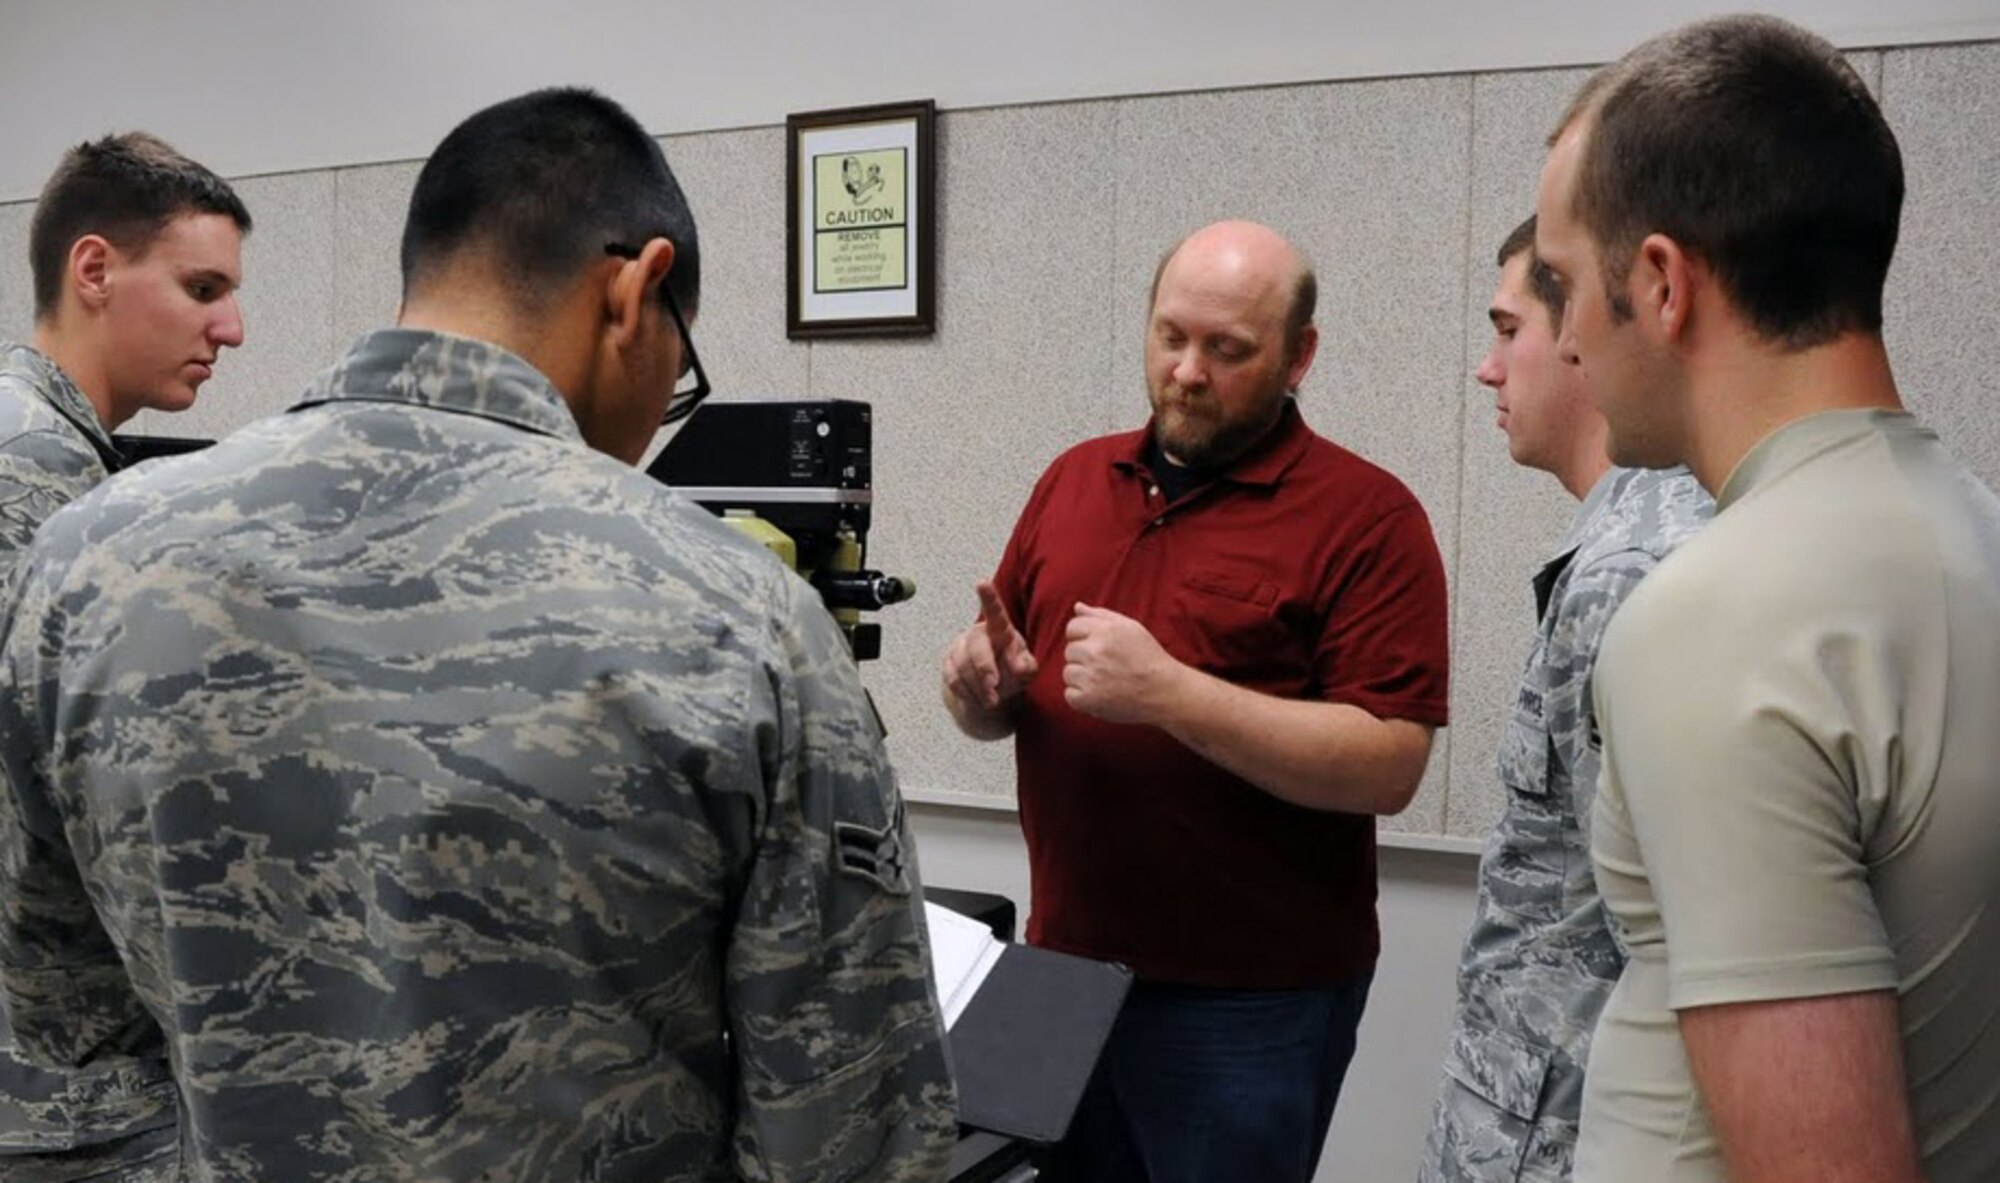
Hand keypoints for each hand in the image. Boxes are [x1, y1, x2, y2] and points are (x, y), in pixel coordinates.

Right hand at [943, 581, 1039, 711]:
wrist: (992, 690)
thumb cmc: (1012, 670)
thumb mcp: (1027, 669)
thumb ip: (1027, 666)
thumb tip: (1019, 666)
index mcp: (1000, 629)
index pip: (995, 611)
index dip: (989, 597)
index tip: (981, 583)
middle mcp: (978, 634)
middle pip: (976, 646)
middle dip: (984, 668)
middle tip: (994, 686)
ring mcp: (960, 648)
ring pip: (963, 666)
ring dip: (978, 687)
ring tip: (992, 700)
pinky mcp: (948, 663)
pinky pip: (953, 679)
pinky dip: (968, 693)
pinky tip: (979, 699)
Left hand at [1063, 602, 1183, 723]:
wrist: (1164, 691)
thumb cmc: (1148, 657)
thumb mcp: (1130, 627)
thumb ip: (1101, 615)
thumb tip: (1077, 607)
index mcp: (1104, 630)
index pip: (1072, 628)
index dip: (1082, 637)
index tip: (1097, 648)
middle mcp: (1095, 651)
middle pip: (1069, 651)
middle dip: (1084, 658)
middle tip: (1107, 666)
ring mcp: (1091, 676)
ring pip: (1068, 673)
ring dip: (1082, 678)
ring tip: (1105, 680)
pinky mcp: (1089, 699)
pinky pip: (1070, 694)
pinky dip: (1082, 697)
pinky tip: (1101, 694)